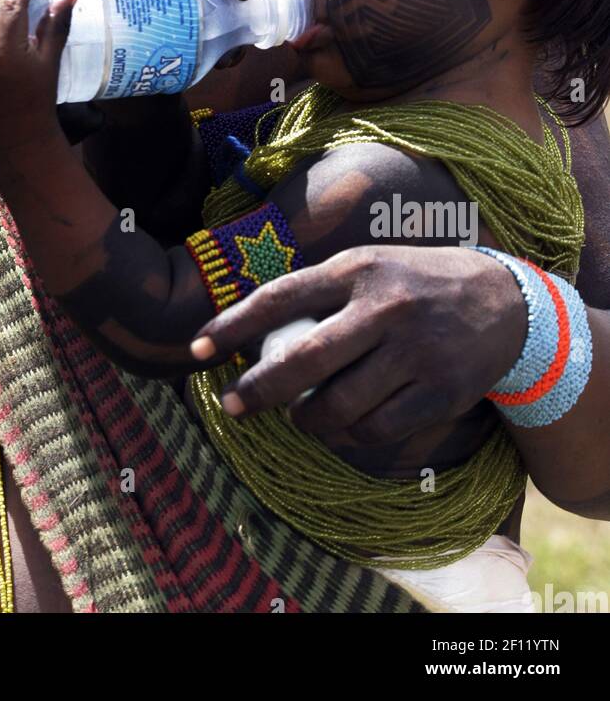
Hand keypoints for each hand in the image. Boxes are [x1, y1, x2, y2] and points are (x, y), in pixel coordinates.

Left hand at [191, 245, 527, 444]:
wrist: (505, 301)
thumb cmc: (416, 283)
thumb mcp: (369, 265)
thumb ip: (320, 293)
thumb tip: (252, 333)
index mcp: (357, 269)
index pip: (280, 298)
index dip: (233, 327)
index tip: (195, 351)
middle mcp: (383, 307)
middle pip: (304, 360)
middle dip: (259, 389)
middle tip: (232, 406)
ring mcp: (414, 352)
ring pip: (339, 405)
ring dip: (307, 419)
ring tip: (299, 415)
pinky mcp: (439, 392)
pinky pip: (377, 428)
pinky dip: (350, 434)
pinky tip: (342, 426)